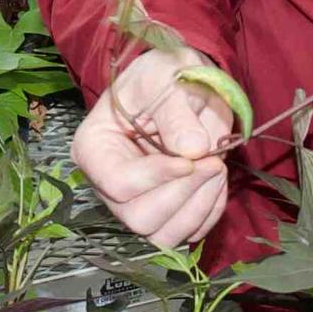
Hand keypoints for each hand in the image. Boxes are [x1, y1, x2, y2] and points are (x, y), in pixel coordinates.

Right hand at [72, 47, 236, 249]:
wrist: (181, 85)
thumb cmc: (162, 75)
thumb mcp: (165, 77)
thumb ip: (175, 112)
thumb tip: (194, 149)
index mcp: (95, 148)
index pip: (117, 183)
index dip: (155, 177)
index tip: (190, 159)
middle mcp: (109, 185)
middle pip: (138, 218)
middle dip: (181, 194)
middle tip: (213, 161)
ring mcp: (136, 203)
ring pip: (163, 235)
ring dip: (198, 207)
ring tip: (217, 167)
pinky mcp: (165, 213)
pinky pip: (187, 232)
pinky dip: (209, 211)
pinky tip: (217, 181)